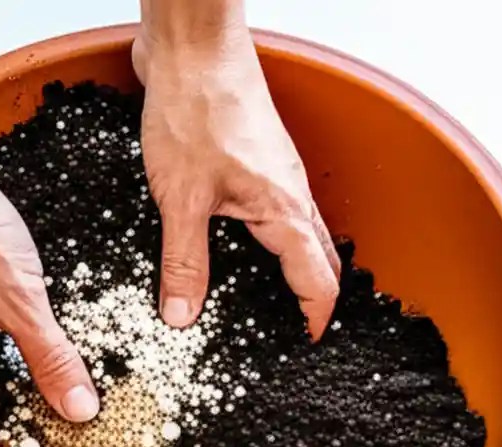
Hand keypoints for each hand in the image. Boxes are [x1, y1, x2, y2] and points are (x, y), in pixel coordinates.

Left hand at [133, 28, 340, 339]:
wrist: (193, 47)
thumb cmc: (195, 108)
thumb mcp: (180, 198)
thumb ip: (183, 261)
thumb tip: (181, 315)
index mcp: (284, 210)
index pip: (319, 281)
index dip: (314, 318)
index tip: (305, 344)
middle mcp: (290, 193)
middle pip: (321, 258)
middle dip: (314, 296)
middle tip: (291, 327)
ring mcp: (277, 173)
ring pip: (303, 231)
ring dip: (295, 264)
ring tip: (269, 296)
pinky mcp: (257, 157)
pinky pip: (279, 208)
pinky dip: (273, 235)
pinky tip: (240, 243)